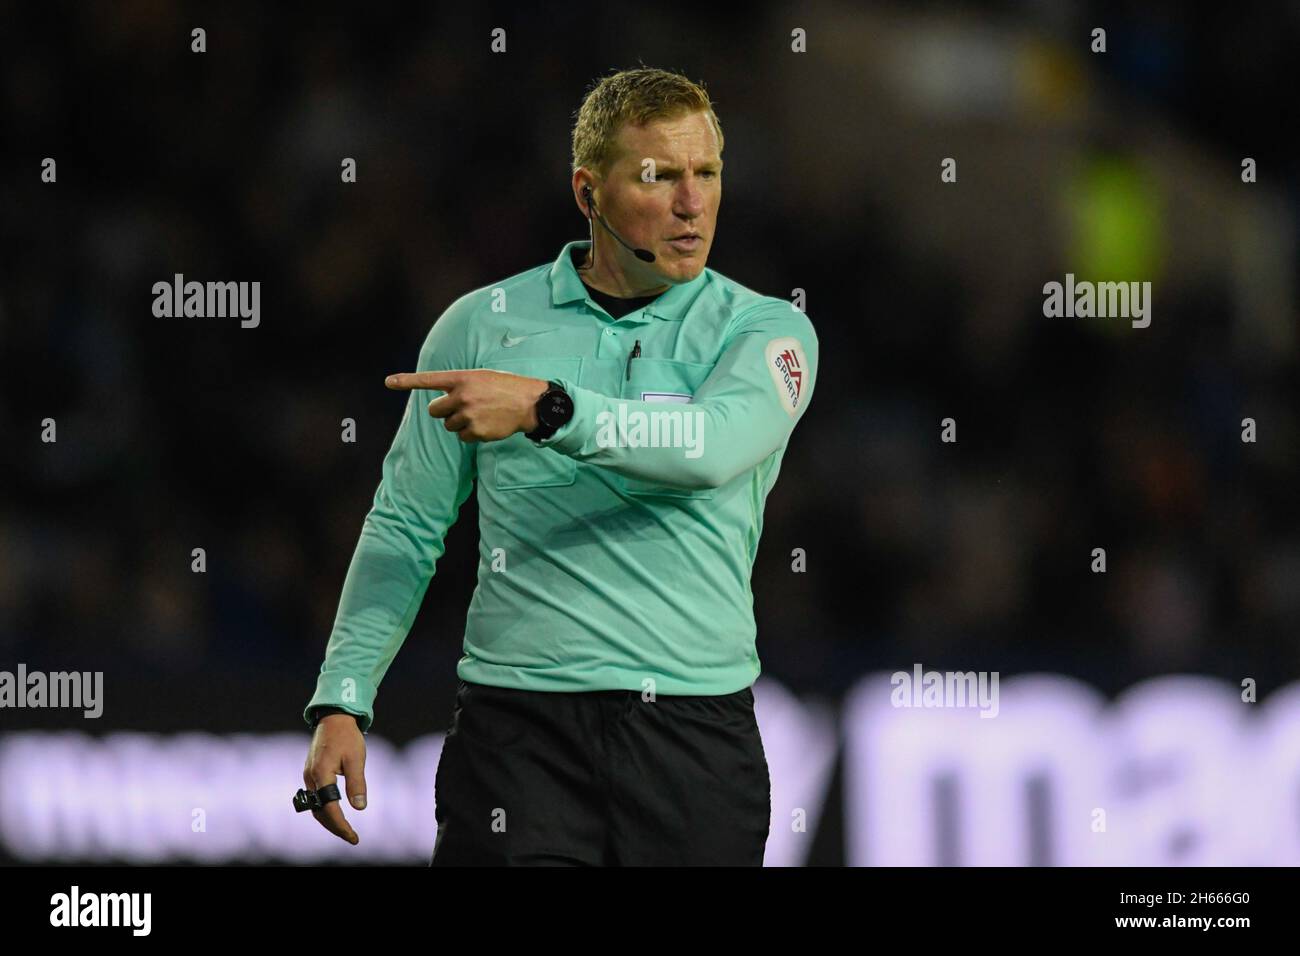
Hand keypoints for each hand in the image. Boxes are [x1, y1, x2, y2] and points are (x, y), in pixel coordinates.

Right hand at [303, 713, 366, 844]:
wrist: (333, 718)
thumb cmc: (347, 737)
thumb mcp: (356, 759)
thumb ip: (357, 783)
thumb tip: (360, 807)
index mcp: (321, 774)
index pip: (329, 808)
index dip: (341, 825)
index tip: (353, 836)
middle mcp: (310, 778)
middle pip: (319, 812)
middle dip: (335, 827)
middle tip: (351, 837)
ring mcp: (308, 776)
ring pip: (316, 807)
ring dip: (329, 821)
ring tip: (345, 830)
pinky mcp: (310, 774)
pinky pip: (315, 798)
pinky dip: (325, 810)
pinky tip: (336, 815)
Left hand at [385, 369, 549, 441]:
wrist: (529, 403)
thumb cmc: (504, 388)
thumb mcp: (481, 378)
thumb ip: (460, 386)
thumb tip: (441, 405)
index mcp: (462, 378)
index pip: (428, 380)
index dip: (406, 381)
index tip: (388, 382)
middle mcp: (462, 396)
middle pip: (434, 410)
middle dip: (444, 411)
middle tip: (461, 408)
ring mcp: (468, 415)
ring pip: (448, 425)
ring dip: (459, 423)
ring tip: (480, 415)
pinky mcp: (475, 431)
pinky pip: (462, 437)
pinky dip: (471, 434)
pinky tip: (486, 424)